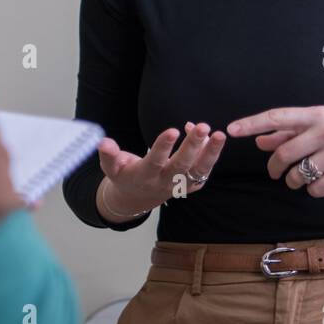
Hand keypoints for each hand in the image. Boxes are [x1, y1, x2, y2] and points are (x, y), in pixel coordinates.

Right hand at [96, 121, 226, 220]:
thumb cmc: (125, 175)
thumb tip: (103, 141)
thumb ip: (109, 155)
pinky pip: (204, 172)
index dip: (163, 147)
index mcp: (144, 176)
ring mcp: (180, 185)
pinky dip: (211, 156)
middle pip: (181, 165)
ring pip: (198, 171)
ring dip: (211, 153)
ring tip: (220, 134)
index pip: (155, 161)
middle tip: (203, 126)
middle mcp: (164, 182)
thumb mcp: (112, 167)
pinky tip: (214, 138)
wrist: (137, 198)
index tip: (172, 130)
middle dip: (192, 145)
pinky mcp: (191, 185)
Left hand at [227, 105, 323, 198]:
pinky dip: (312, 190)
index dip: (252, 123)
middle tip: (275, 172)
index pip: (278, 117)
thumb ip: (290, 131)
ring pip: (297, 175)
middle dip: (274, 167)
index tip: (231, 129)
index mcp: (317, 114)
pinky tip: (320, 182)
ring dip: (293, 181)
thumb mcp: (323, 122)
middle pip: (283, 154)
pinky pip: (315, 189)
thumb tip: (260, 141)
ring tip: (301, 177)